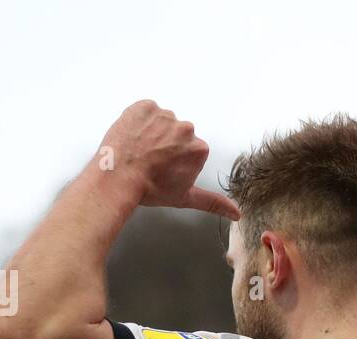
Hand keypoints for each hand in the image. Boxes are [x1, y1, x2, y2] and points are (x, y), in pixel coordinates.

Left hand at [99, 100, 239, 218]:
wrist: (120, 177)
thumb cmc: (151, 188)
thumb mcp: (185, 197)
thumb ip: (213, 202)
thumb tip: (237, 214)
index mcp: (199, 149)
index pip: (190, 150)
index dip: (176, 159)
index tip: (165, 168)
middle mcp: (186, 128)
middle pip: (177, 134)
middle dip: (166, 143)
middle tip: (150, 160)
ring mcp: (165, 115)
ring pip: (161, 121)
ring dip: (152, 131)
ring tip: (139, 149)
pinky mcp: (145, 107)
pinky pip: (145, 110)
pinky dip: (138, 120)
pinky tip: (132, 136)